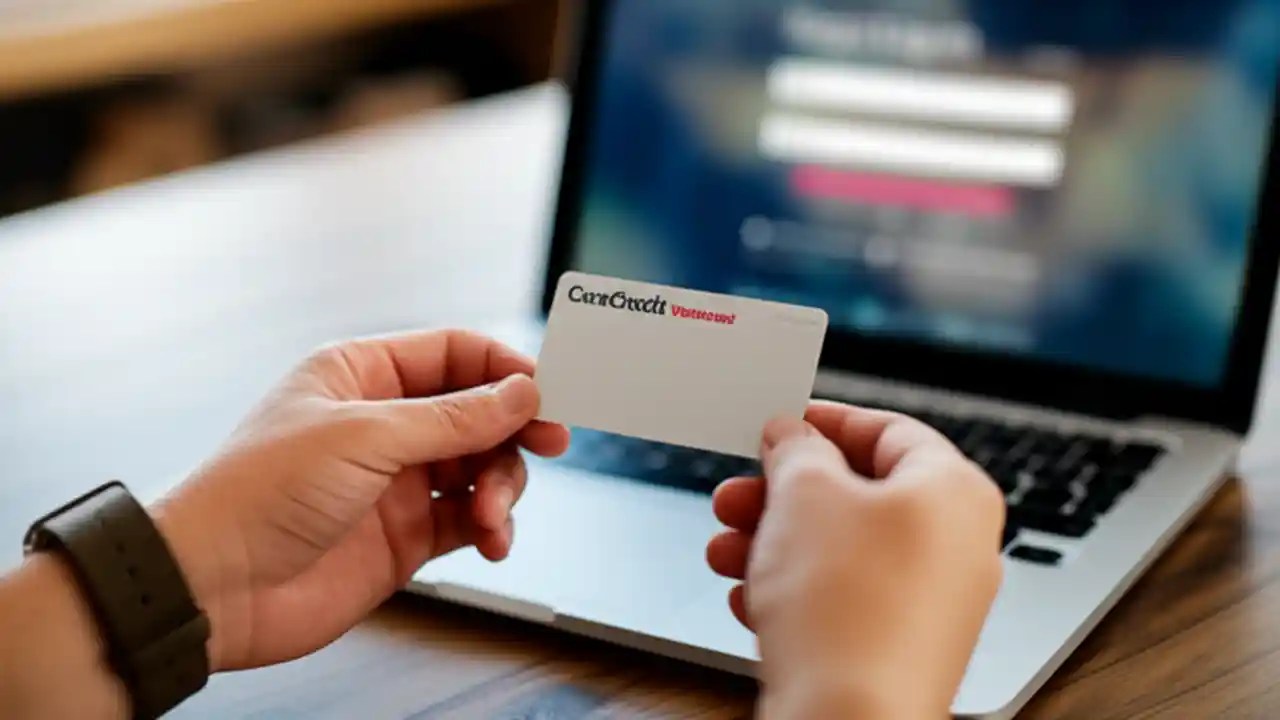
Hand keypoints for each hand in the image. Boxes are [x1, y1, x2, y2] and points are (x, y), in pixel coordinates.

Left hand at [152, 330, 569, 672]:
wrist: (214, 587)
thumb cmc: (257, 493)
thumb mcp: (365, 437)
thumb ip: (453, 418)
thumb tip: (520, 393)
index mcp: (362, 375)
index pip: (454, 354)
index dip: (506, 368)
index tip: (548, 390)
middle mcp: (383, 424)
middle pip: (478, 411)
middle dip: (515, 429)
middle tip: (551, 443)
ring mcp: (396, 481)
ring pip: (481, 467)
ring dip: (502, 486)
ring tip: (492, 513)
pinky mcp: (405, 535)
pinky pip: (470, 518)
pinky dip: (492, 526)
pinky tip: (492, 538)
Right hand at [706, 403, 1004, 718]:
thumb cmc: (847, 610)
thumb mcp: (805, 495)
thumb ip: (795, 449)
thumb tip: (792, 437)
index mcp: (955, 492)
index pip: (889, 430)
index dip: (825, 423)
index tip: (781, 425)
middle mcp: (957, 546)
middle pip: (857, 495)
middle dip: (781, 495)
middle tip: (738, 496)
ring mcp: (932, 604)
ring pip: (841, 551)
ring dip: (773, 545)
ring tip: (726, 552)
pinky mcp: (900, 650)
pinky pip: (842, 602)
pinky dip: (793, 593)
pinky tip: (751, 600)